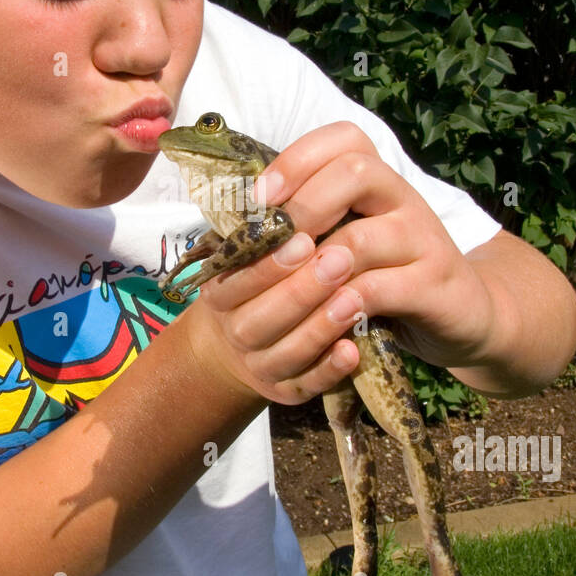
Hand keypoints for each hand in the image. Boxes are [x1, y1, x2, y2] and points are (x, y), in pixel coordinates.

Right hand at [181, 227, 365, 406]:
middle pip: (261, 319)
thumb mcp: (249, 251)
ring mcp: (262, 367)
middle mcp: (236, 334)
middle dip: (301, 290)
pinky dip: (329, 371)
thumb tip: (282, 184)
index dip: (269, 262)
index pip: (237, 280)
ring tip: (355, 299)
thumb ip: (263, 228)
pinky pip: (308, 386)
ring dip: (320, 327)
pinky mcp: (288, 391)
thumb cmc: (259, 278)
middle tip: (339, 259)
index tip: (303, 236)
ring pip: (288, 353)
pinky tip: (352, 351)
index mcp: (220, 294)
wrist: (244, 338)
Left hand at [254, 120, 498, 372]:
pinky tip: (329, 314)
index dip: (296, 160)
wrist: (463, 313)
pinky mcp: (435, 286)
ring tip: (293, 284)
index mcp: (378, 180)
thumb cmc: (388, 274)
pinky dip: (349, 301)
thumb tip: (240, 221)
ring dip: (319, 262)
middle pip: (355, 172)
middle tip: (275, 244)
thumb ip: (312, 222)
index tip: (259, 199)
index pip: (343, 139)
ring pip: (364, 237)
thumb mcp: (351, 238)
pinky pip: (385, 287)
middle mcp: (404, 199)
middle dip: (303, 206)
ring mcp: (424, 240)